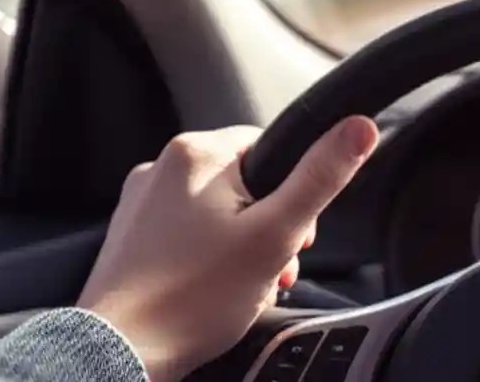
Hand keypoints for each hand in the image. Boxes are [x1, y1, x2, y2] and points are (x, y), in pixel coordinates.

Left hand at [78, 116, 379, 381]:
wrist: (120, 353)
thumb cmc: (195, 298)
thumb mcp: (277, 235)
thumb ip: (321, 177)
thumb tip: (360, 126)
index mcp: (197, 153)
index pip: (271, 148)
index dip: (295, 191)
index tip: (295, 234)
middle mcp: (160, 167)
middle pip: (246, 182)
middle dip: (270, 225)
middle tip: (273, 267)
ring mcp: (139, 203)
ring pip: (218, 211)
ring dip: (244, 244)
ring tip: (244, 286)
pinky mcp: (130, 236)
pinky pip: (188, 233)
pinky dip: (209, 257)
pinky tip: (213, 291)